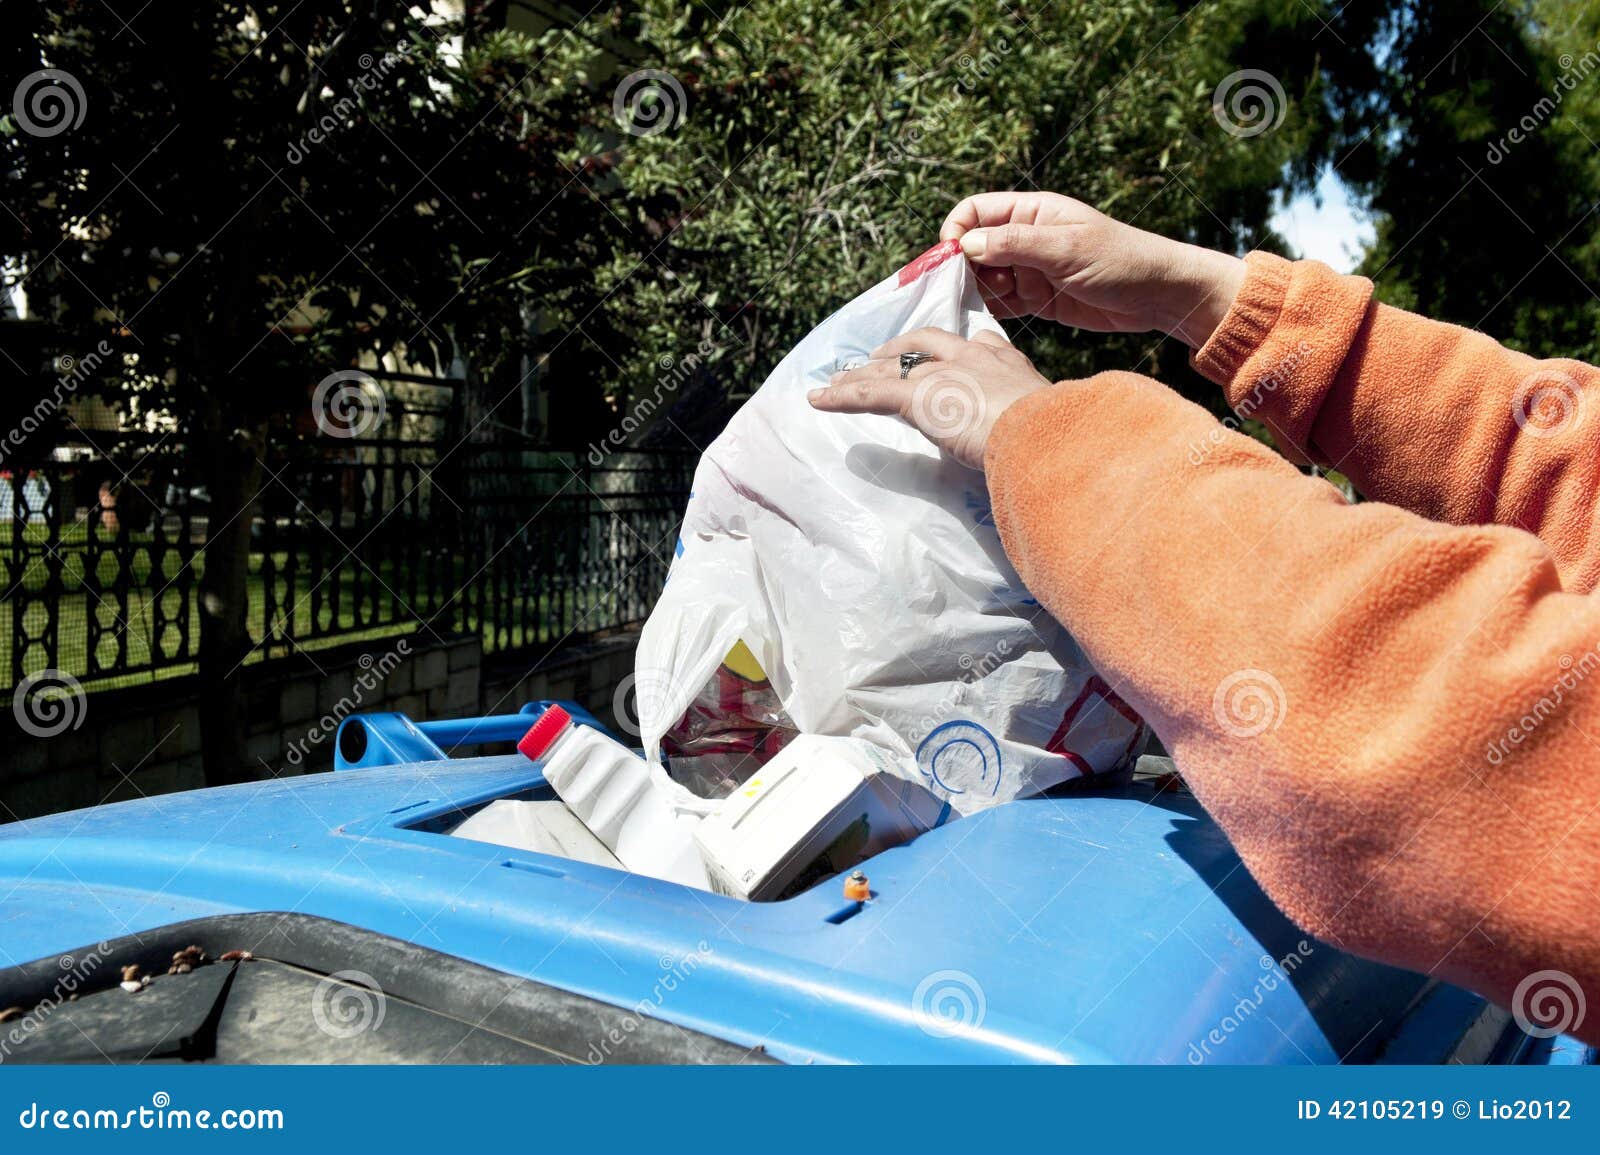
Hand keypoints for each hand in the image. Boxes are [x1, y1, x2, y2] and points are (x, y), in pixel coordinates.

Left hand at [807, 327, 1051, 469]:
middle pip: (923, 346)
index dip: (952, 350)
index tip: (943, 355)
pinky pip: (870, 393)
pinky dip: (842, 397)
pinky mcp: (916, 396)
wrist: (1043, 432)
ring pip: (890, 368)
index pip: (975, 344)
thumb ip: (1033, 426)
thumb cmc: (1053, 435)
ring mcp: (941, 374)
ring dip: (861, 376)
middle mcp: (971, 357)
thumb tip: (1035, 452)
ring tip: (834, 383)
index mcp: (1005, 362)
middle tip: (877, 358)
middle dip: (898, 350)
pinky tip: (818, 400)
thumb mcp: (1047, 422)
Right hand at [941, 191, 1245, 348]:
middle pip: (973, 248)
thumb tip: (965, 244)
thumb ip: (1015, 244)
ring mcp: (1030, 270)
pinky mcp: (1037, 300)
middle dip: (963, 269)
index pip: (975, 212)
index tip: (953, 260)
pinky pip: (1002, 304)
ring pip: (984, 279)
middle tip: (967, 292)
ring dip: (978, 293)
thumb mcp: (1066, 249)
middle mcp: (1025, 238)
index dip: (956, 232)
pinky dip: (991, 312)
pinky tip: (989, 322)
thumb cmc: (1120, 260)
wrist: (1159, 296)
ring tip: (988, 307)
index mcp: (1031, 213)